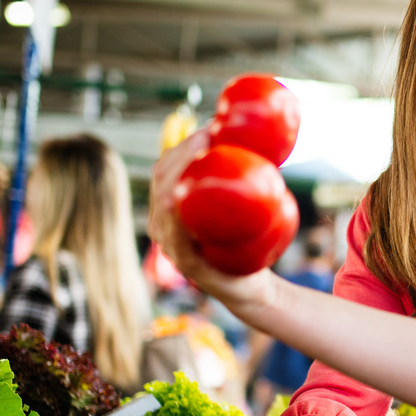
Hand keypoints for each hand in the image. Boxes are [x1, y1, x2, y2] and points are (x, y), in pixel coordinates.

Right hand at [148, 130, 277, 316]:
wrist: (252, 287)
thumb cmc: (245, 243)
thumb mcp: (234, 207)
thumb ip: (232, 179)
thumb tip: (253, 137)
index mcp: (170, 209)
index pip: (165, 169)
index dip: (182, 145)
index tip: (209, 128)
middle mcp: (163, 226)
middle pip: (162, 181)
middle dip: (182, 152)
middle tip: (210, 135)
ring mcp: (172, 246)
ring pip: (165, 203)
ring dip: (178, 175)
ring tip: (201, 153)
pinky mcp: (189, 264)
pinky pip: (176, 237)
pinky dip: (177, 216)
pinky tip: (179, 199)